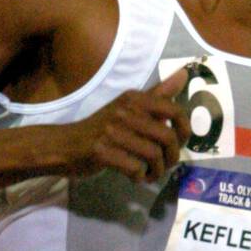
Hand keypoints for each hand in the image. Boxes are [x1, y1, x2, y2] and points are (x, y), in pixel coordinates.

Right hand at [63, 68, 190, 183]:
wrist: (65, 145)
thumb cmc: (101, 128)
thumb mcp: (129, 107)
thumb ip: (157, 94)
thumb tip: (184, 74)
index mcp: (134, 99)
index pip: (173, 109)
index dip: (185, 129)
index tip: (181, 143)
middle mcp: (124, 111)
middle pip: (166, 136)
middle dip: (173, 156)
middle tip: (167, 164)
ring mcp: (112, 131)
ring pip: (153, 154)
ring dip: (157, 170)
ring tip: (152, 174)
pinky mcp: (102, 151)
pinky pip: (134, 167)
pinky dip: (140, 176)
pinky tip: (136, 177)